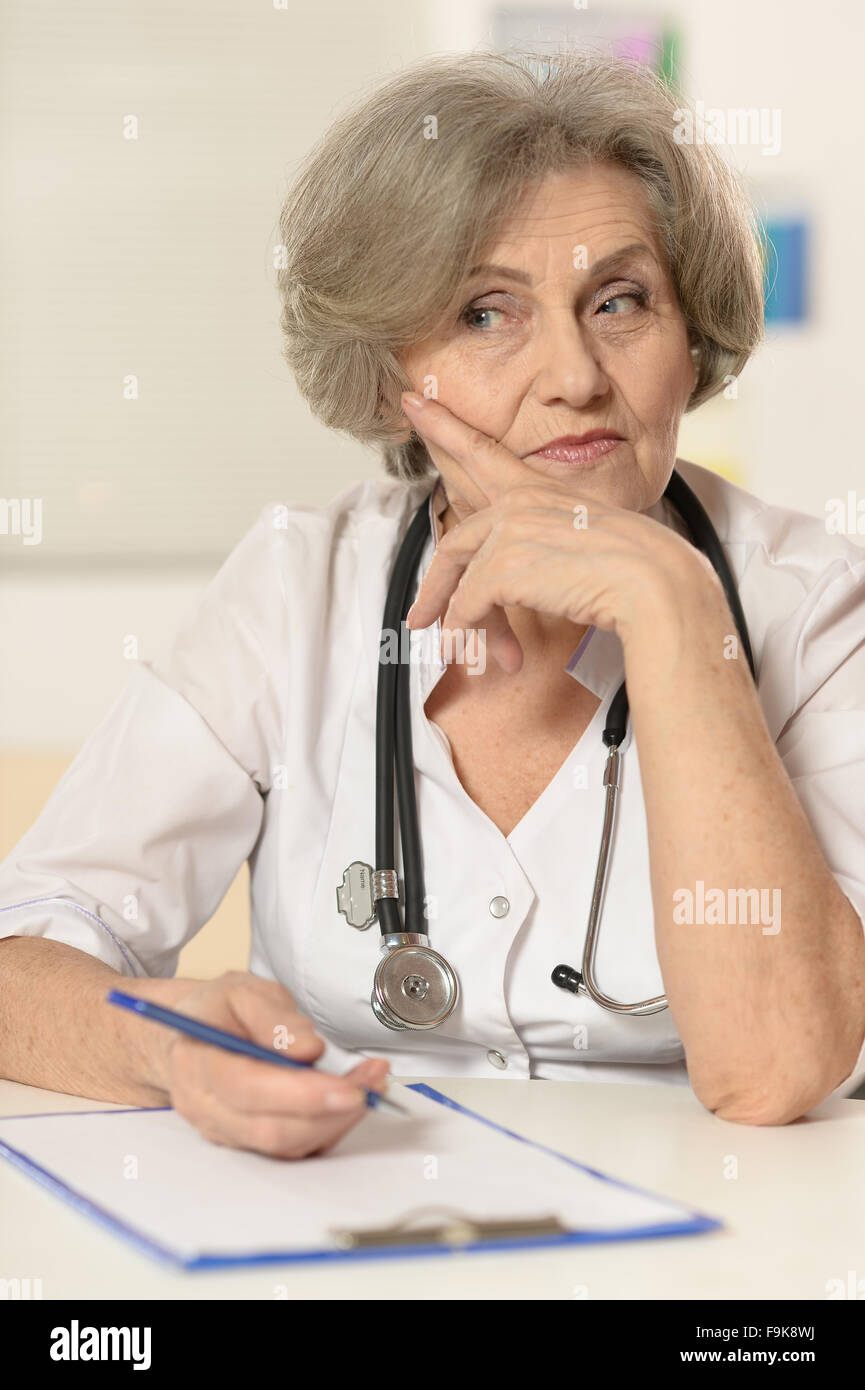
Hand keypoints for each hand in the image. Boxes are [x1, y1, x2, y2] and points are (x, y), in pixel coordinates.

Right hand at [137, 971, 390, 1159]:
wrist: (189, 1036)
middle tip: (372, 1082)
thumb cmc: (215, 1012)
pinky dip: (330, 1127)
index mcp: (197, 1063)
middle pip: (272, 1129)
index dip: (301, 1094)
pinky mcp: (248, 1143)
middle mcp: (206, 1108)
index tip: (348, 1087)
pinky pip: (294, 1148)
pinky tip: (352, 1098)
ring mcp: (225, 1132)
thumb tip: (308, 1049)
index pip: (248, 1089)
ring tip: (371, 1083)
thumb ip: (271, 1016)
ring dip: (338, 1120)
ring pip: (287, 1146)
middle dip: (331, 1111)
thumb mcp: (239, 990)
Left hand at [401, 392, 705, 671]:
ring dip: (462, 626)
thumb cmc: (635, 569)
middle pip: (455, 541)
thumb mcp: (582, 543)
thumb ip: (541, 549)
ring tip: (462, 654)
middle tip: (416, 618)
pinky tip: (499, 655)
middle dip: (433, 588)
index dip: (443, 425)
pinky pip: (468, 607)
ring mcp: (508, 530)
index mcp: (539, 489)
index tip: (414, 402)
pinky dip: (473, 634)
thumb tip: (512, 583)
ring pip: (461, 582)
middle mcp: (518, 502)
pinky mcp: (502, 566)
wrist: (654, 583)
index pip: (481, 451)